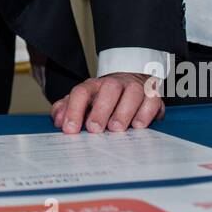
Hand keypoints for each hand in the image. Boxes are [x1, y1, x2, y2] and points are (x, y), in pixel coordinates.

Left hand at [50, 71, 164, 133]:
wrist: (130, 82)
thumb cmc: (102, 100)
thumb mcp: (82, 103)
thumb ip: (66, 110)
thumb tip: (59, 121)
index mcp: (93, 86)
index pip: (81, 92)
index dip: (74, 110)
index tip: (70, 129)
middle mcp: (114, 84)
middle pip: (108, 89)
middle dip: (100, 110)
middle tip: (94, 129)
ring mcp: (135, 88)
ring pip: (132, 93)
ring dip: (124, 111)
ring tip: (116, 129)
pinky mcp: (152, 96)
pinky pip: (152, 100)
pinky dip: (146, 113)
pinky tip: (138, 125)